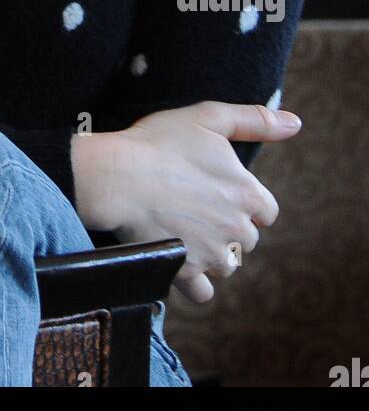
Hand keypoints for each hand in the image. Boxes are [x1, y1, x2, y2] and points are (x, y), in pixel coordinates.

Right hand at [72, 101, 300, 303]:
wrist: (117, 177)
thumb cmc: (159, 143)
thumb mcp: (209, 117)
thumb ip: (255, 121)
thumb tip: (294, 124)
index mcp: (247, 194)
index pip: (267, 211)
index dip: (245, 201)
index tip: (219, 191)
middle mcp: (237, 230)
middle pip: (246, 239)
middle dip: (227, 228)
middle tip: (195, 207)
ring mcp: (212, 255)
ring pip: (226, 265)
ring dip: (212, 254)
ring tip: (183, 231)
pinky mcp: (185, 273)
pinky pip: (203, 292)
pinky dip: (194, 281)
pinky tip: (179, 262)